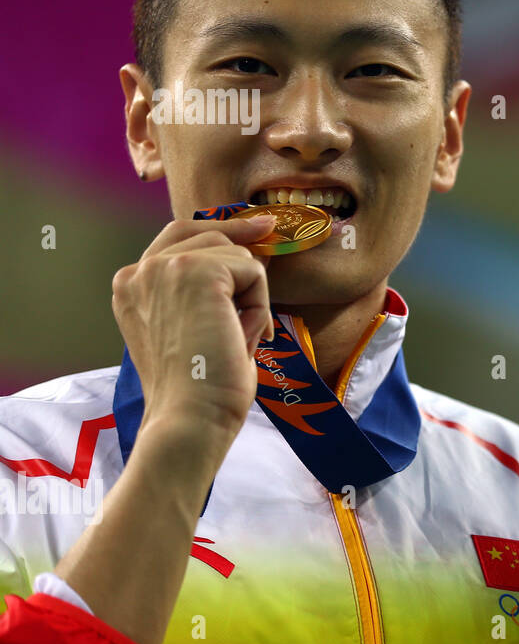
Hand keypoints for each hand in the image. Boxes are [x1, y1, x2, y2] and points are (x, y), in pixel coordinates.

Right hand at [111, 213, 276, 450]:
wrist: (189, 417)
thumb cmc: (200, 388)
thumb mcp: (196, 327)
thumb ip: (210, 290)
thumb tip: (254, 252)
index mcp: (132, 286)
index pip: (181, 235)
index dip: (223, 227)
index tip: (260, 226)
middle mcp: (140, 271)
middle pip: (213, 237)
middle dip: (244, 269)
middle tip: (254, 303)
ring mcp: (165, 267)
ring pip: (238, 256)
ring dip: (251, 298)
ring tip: (235, 338)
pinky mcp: (196, 271)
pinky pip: (254, 271)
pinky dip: (259, 306)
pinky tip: (241, 337)